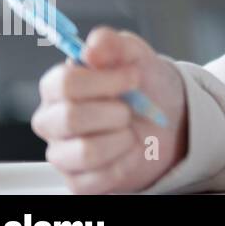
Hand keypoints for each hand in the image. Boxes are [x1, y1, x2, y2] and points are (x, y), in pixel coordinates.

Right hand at [31, 27, 187, 193]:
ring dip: (121, 137)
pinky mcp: (79, 181)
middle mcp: (54, 121)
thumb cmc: (145, 86)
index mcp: (60, 87)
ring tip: (130, 129)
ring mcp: (63, 153)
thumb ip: (114, 44)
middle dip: (114, 110)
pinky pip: (98, 178)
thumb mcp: (137, 56)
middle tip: (132, 107)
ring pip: (85, 151)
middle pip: (70, 118)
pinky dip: (126, 162)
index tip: (133, 76)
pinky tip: (131, 150)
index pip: (63, 84)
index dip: (103, 80)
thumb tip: (92, 45)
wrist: (170, 119)